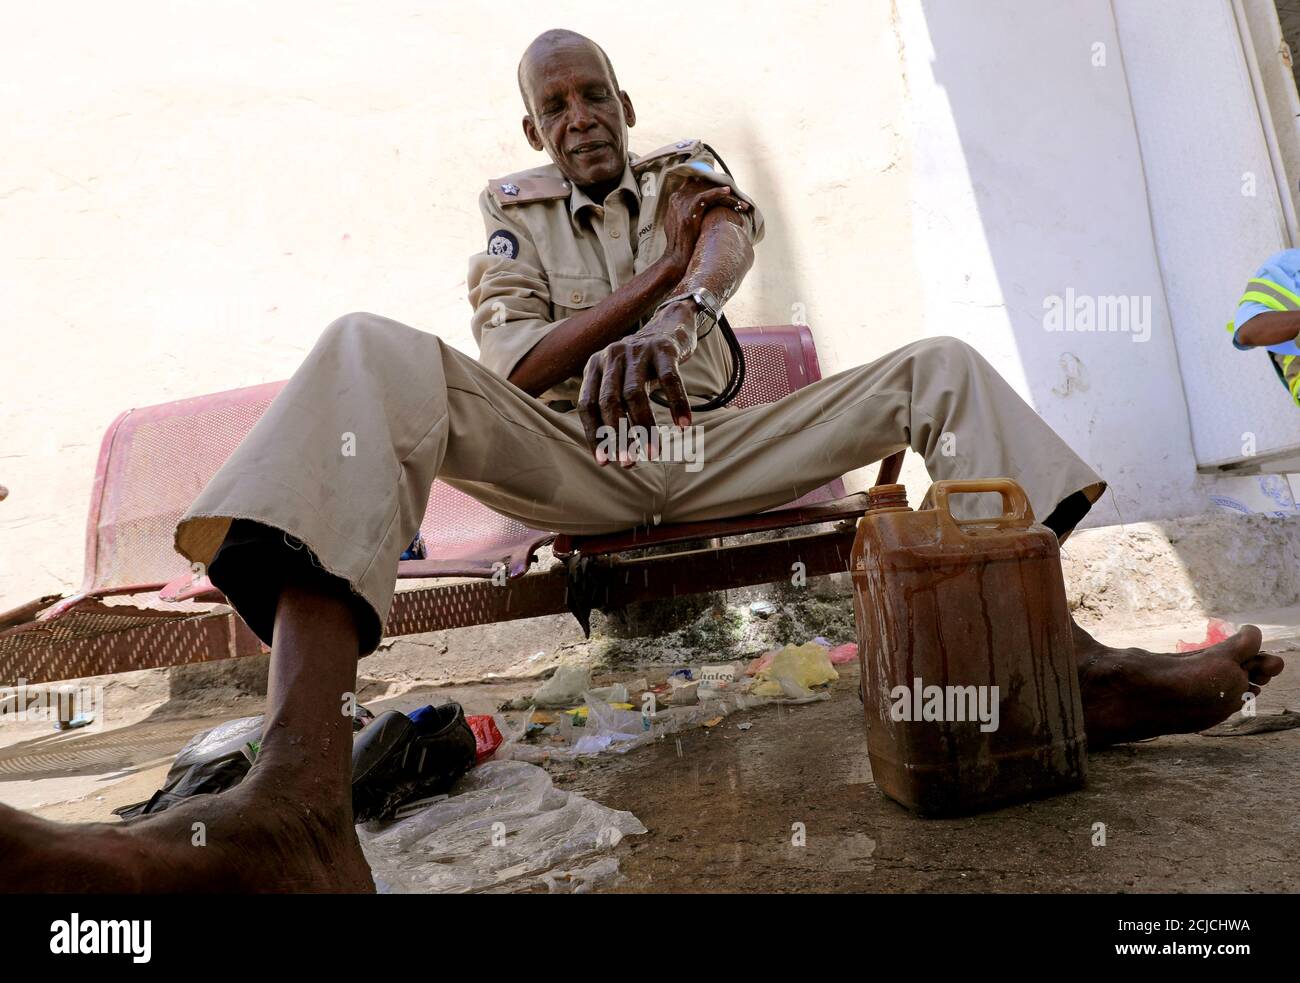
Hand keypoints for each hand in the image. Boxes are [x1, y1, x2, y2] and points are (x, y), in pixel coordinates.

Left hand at [578, 300, 699, 465]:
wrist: (669, 325)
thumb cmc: (641, 365)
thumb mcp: (619, 380)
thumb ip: (613, 408)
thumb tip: (615, 454)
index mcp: (594, 365)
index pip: (587, 405)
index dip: (594, 434)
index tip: (604, 461)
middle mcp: (612, 356)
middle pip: (610, 402)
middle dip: (618, 436)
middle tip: (628, 462)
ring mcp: (637, 350)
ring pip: (636, 394)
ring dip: (644, 428)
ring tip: (654, 453)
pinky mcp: (664, 348)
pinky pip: (670, 380)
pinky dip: (677, 405)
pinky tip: (683, 426)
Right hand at [661, 180, 748, 275]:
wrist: (677, 257)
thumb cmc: (680, 242)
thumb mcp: (678, 222)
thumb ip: (684, 210)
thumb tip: (697, 206)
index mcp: (675, 199)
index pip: (694, 182)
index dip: (710, 184)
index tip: (724, 189)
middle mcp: (678, 198)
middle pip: (702, 183)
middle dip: (720, 187)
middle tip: (736, 193)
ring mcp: (683, 203)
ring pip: (707, 189)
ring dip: (725, 194)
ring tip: (739, 200)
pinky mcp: (690, 210)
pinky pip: (706, 196)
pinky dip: (717, 192)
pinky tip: (728, 192)